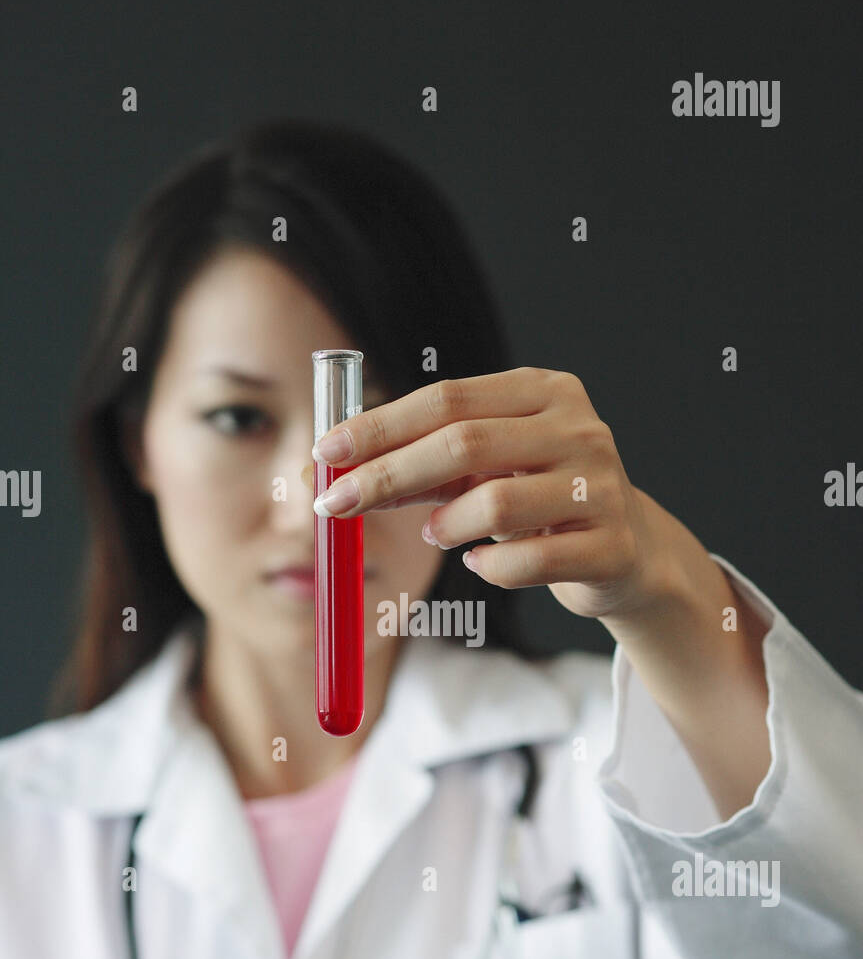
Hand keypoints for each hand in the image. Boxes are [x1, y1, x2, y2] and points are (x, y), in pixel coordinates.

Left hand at [310, 367, 667, 621]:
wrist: (628, 555)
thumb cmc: (540, 502)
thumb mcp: (485, 469)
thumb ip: (421, 466)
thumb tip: (334, 472)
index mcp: (543, 392)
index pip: (448, 399)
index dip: (380, 425)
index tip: (326, 451)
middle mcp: (578, 429)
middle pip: (464, 443)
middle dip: (388, 475)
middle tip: (336, 505)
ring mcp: (600, 487)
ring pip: (495, 503)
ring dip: (448, 525)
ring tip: (439, 534)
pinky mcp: (611, 546)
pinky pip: (528, 560)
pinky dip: (490, 566)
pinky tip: (484, 563)